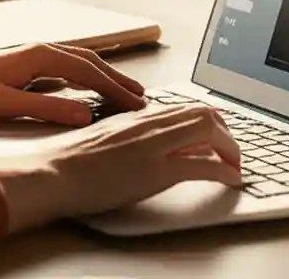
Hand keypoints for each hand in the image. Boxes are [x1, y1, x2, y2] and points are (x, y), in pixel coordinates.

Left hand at [0, 44, 146, 124]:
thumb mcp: (4, 104)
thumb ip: (46, 109)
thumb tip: (86, 114)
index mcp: (40, 56)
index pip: (89, 72)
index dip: (115, 88)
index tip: (136, 105)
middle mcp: (41, 50)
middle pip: (90, 62)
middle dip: (117, 79)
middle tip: (142, 99)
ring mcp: (34, 55)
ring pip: (80, 62)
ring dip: (104, 75)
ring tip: (125, 91)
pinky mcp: (27, 64)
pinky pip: (67, 67)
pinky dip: (87, 76)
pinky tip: (89, 88)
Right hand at [0, 104, 242, 231]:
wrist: (52, 175)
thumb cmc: (69, 163)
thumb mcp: (104, 139)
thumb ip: (129, 136)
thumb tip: (147, 145)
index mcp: (137, 116)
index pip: (185, 107)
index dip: (209, 121)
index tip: (216, 136)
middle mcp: (149, 124)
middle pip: (204, 113)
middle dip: (227, 134)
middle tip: (232, 153)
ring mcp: (154, 145)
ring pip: (209, 132)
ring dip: (231, 151)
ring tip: (236, 167)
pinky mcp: (156, 171)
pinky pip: (203, 166)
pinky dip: (224, 172)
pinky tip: (231, 181)